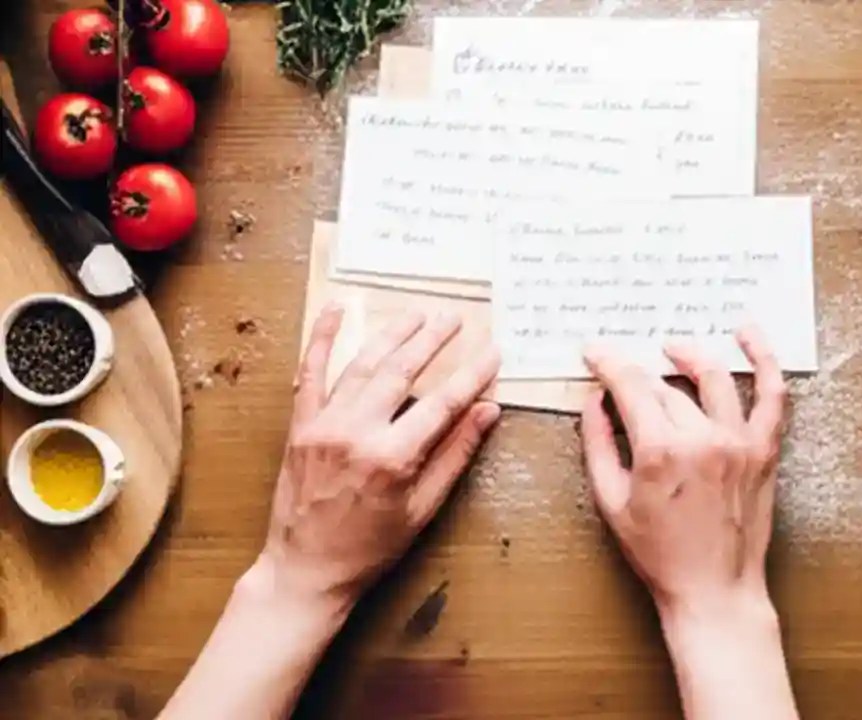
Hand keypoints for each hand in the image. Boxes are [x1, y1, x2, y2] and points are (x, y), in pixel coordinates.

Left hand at [249, 304, 500, 610]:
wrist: (306, 570)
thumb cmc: (369, 549)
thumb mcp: (423, 509)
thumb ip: (455, 455)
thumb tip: (488, 413)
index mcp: (392, 457)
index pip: (443, 403)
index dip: (471, 375)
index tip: (492, 352)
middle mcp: (356, 433)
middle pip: (401, 371)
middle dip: (432, 341)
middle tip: (455, 319)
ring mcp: (324, 425)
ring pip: (363, 366)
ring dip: (392, 335)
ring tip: (417, 315)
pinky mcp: (300, 426)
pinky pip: (310, 373)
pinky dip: (322, 339)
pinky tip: (338, 311)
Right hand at [579, 327, 786, 618]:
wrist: (714, 591)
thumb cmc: (661, 555)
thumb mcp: (612, 502)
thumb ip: (598, 445)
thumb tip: (594, 402)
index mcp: (660, 452)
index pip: (630, 386)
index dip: (609, 363)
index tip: (595, 352)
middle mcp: (702, 439)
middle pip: (666, 387)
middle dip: (639, 375)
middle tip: (624, 372)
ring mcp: (738, 442)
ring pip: (712, 378)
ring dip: (689, 355)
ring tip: (673, 349)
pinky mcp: (764, 451)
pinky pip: (771, 395)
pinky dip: (763, 359)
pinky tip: (748, 335)